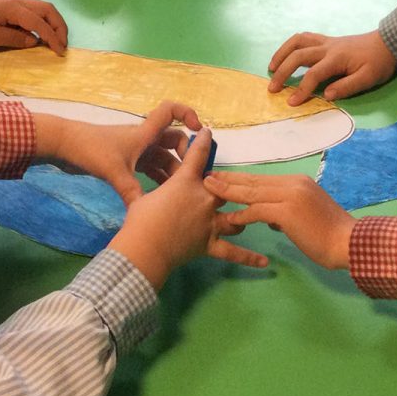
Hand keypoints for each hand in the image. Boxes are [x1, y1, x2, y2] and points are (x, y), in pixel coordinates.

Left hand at [0, 0, 67, 54]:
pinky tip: (42, 33)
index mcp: (13, 9)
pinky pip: (34, 10)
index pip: (39, 23)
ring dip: (53, 22)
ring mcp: (15, 1)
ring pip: (43, 7)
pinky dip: (44, 20)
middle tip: (63, 44)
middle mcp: (18, 1)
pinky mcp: (11, 4)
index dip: (52, 37)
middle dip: (59, 26)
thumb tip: (34, 41)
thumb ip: (13, 39)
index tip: (60, 51)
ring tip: (56, 39)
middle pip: (47, 9)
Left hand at [35, 100, 201, 205]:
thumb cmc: (90, 150)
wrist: (63, 146)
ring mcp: (135, 151)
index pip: (171, 111)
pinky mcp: (126, 162)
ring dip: (173, 171)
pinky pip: (150, 169)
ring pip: (162, 158)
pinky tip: (162, 195)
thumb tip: (146, 213)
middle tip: (194, 176)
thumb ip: (131, 192)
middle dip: (186, 156)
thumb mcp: (114, 172)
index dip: (187, 114)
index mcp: (144, 134)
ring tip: (182, 190)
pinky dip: (158, 179)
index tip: (198, 130)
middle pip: (173, 141)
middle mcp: (144, 139)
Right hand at [111, 130, 267, 287]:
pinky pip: (234, 252)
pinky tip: (265, 262)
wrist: (144, 246)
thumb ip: (146, 191)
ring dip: (242, 217)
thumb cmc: (139, 219)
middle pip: (226, 187)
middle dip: (229, 185)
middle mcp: (204, 200)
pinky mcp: (210, 244)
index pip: (197, 156)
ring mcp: (210, 223)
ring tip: (248, 217)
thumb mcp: (141, 197)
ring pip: (236, 218)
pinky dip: (249, 258)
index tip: (208, 133)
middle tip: (230, 183)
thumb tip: (131, 189)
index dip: (203, 142)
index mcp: (186, 182)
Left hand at [204, 173, 353, 269]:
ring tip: (210, 190)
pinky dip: (243, 214)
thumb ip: (288, 212)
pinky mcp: (288, 211)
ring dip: (229, 191)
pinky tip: (230, 219)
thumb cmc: (329, 233)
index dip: (241, 178)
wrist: (349, 242)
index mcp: (298, 183)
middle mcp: (293, 184)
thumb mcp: (306, 216)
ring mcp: (290, 195)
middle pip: (254, 181)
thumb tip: (272, 218)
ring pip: (253, 192)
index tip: (224, 177)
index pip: (263, 179)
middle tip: (208, 177)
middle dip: (230, 180)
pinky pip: (258, 211)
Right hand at [268, 30, 396, 105]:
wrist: (388, 43)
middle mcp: (327, 47)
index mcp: (337, 58)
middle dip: (282, 72)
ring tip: (270, 67)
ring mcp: (325, 41)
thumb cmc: (378, 63)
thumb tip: (326, 95)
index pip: (313, 75)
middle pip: (298, 56)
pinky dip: (290, 45)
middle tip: (272, 88)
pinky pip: (303, 38)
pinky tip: (285, 55)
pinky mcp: (326, 40)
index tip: (291, 103)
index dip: (301, 89)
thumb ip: (347, 87)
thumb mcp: (368, 78)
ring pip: (297, 41)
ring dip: (281, 54)